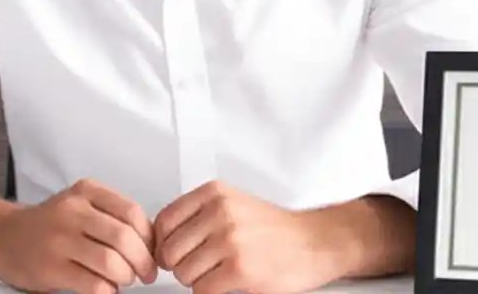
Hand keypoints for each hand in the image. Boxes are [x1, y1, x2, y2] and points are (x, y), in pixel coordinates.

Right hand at [0, 178, 157, 293]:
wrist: (2, 236)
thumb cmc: (50, 225)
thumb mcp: (79, 205)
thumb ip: (111, 215)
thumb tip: (152, 242)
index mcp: (85, 192)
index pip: (132, 212)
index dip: (149, 237)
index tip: (152, 250)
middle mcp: (71, 211)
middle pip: (124, 238)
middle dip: (143, 261)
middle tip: (147, 273)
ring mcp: (59, 240)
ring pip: (111, 263)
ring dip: (126, 277)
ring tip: (123, 280)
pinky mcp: (50, 269)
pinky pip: (94, 285)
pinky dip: (108, 290)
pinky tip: (105, 288)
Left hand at [153, 181, 336, 293]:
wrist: (316, 242)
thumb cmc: (276, 229)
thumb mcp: (233, 204)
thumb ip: (198, 216)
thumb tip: (160, 239)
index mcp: (214, 193)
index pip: (163, 221)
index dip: (164, 244)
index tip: (174, 253)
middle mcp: (219, 212)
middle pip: (169, 251)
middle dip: (181, 266)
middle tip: (201, 267)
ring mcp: (229, 240)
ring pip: (184, 274)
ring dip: (198, 281)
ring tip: (220, 273)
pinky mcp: (239, 268)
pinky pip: (202, 290)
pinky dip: (211, 293)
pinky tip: (228, 283)